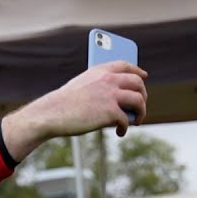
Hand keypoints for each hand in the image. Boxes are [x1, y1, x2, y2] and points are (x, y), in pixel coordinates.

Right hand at [2, 60, 148, 158]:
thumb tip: (121, 102)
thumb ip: (100, 87)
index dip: (137, 70)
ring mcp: (111, 95)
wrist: (52, 114)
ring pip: (138, 100)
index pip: (125, 65)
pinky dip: (125, 128)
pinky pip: (127, 120)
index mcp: (100, 71)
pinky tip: (120, 132)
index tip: (143, 76)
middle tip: (140, 106)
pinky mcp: (111, 112)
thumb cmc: (64, 104)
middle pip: (137, 83)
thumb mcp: (82, 86)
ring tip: (137, 120)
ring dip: (141, 112)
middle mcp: (108, 80)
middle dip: (142, 95)